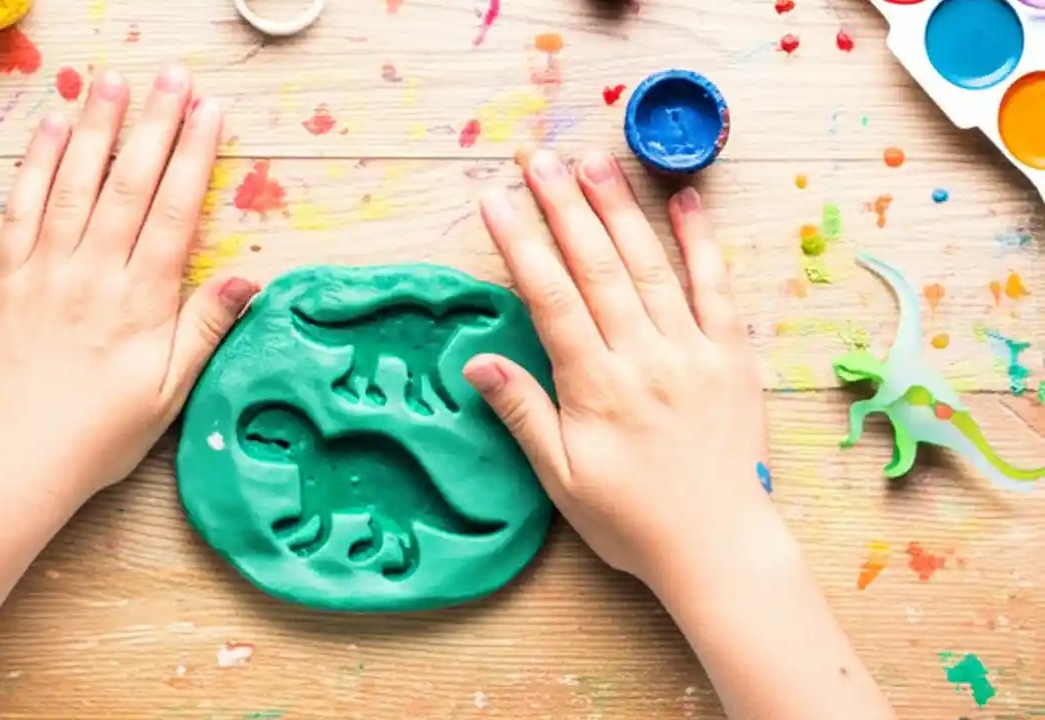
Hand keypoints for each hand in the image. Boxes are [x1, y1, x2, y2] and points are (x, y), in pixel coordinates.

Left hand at [0, 65, 257, 503]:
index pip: (173, 211)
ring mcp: (45, 269)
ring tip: (116, 82)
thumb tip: (249, 278)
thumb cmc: (104, 430)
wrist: (21, 456)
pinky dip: (36, 163)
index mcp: (141, 300)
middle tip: (173, 76)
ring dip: (96, 127)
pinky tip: (51, 127)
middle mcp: (94, 273)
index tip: (210, 112)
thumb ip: (205, 327)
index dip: (194, 157)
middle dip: (154, 124)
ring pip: (75, 183)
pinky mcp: (5, 275)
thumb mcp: (171, 391)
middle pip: (128, 183)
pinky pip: (21, 208)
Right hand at [464, 149, 772, 584]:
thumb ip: (523, 412)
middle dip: (564, 206)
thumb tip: (476, 362)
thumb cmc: (631, 519)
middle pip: (598, 267)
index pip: (551, 299)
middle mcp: (643, 358)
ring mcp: (692, 352)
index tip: (496, 200)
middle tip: (539, 157)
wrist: (718, 547)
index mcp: (596, 387)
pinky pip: (717, 288)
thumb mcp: (561, 478)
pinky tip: (683, 199)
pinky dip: (701, 241)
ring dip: (619, 209)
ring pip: (650, 266)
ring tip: (593, 161)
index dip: (521, 244)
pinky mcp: (732, 356)